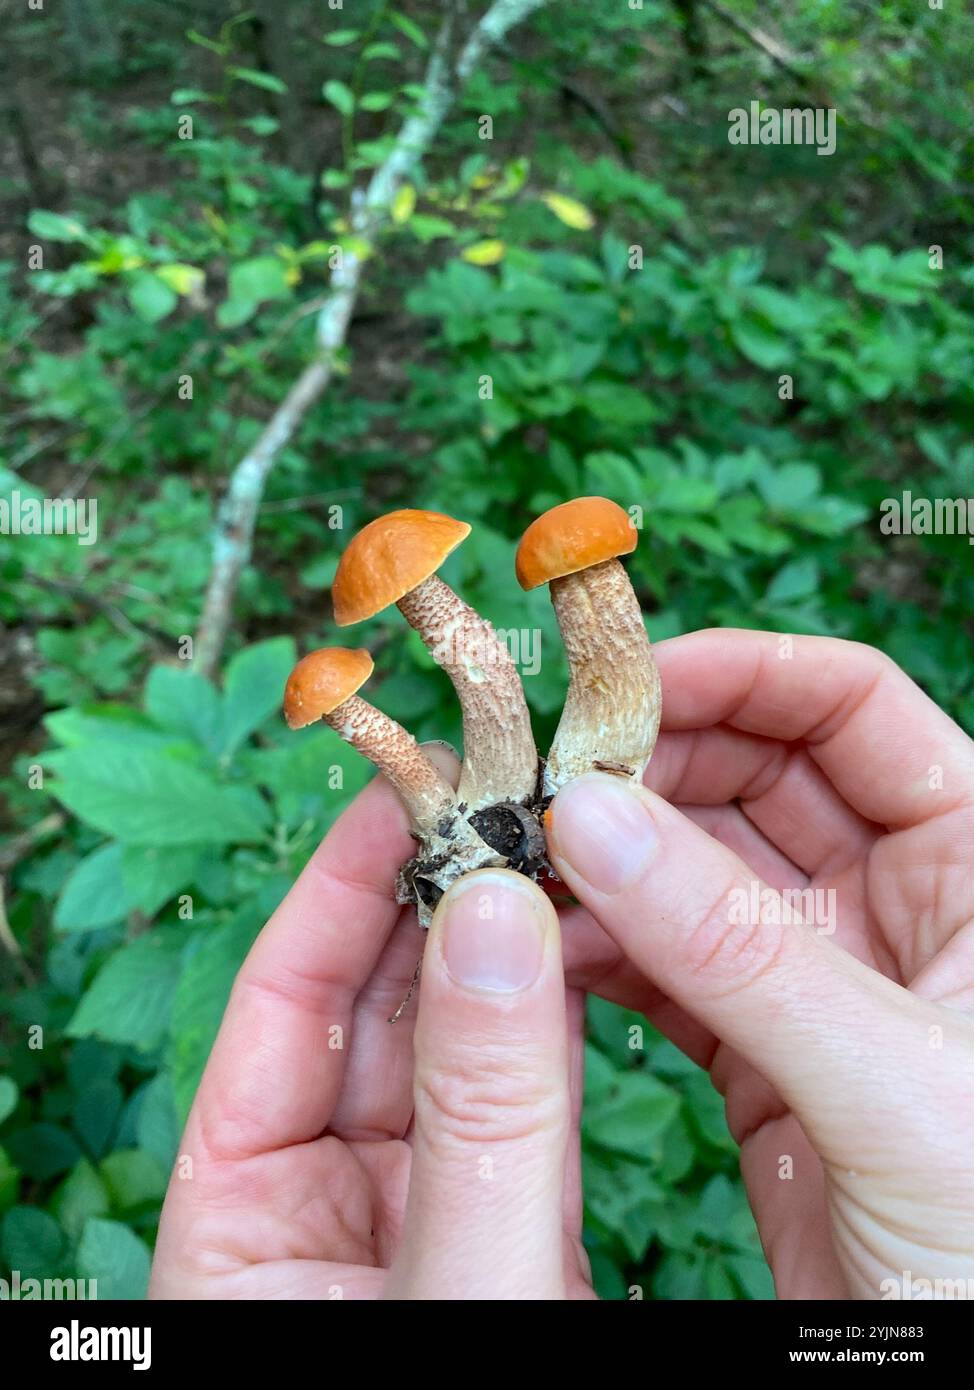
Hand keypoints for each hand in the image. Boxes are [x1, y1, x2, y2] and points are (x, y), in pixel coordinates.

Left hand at [150, 746, 592, 1299]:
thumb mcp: (457, 1284)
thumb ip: (479, 1113)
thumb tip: (497, 912)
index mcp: (240, 1218)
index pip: (279, 1005)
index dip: (344, 883)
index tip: (409, 786)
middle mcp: (324, 1198)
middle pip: (378, 1008)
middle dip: (444, 897)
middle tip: (505, 792)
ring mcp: (424, 1210)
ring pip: (463, 1043)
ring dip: (510, 945)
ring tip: (557, 842)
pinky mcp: (514, 1228)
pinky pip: (527, 1096)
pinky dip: (560, 1019)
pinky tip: (590, 933)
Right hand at [548, 629, 973, 1299]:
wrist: (964, 1370)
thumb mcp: (892, 1083)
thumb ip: (738, 952)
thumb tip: (591, 818)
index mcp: (973, 870)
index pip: (851, 710)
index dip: (740, 675)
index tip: (622, 685)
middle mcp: (896, 906)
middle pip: (755, 774)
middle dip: (648, 764)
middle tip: (542, 778)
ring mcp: (818, 978)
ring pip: (695, 870)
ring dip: (606, 857)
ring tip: (519, 859)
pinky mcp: (756, 1055)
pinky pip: (664, 967)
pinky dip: (598, 950)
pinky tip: (541, 948)